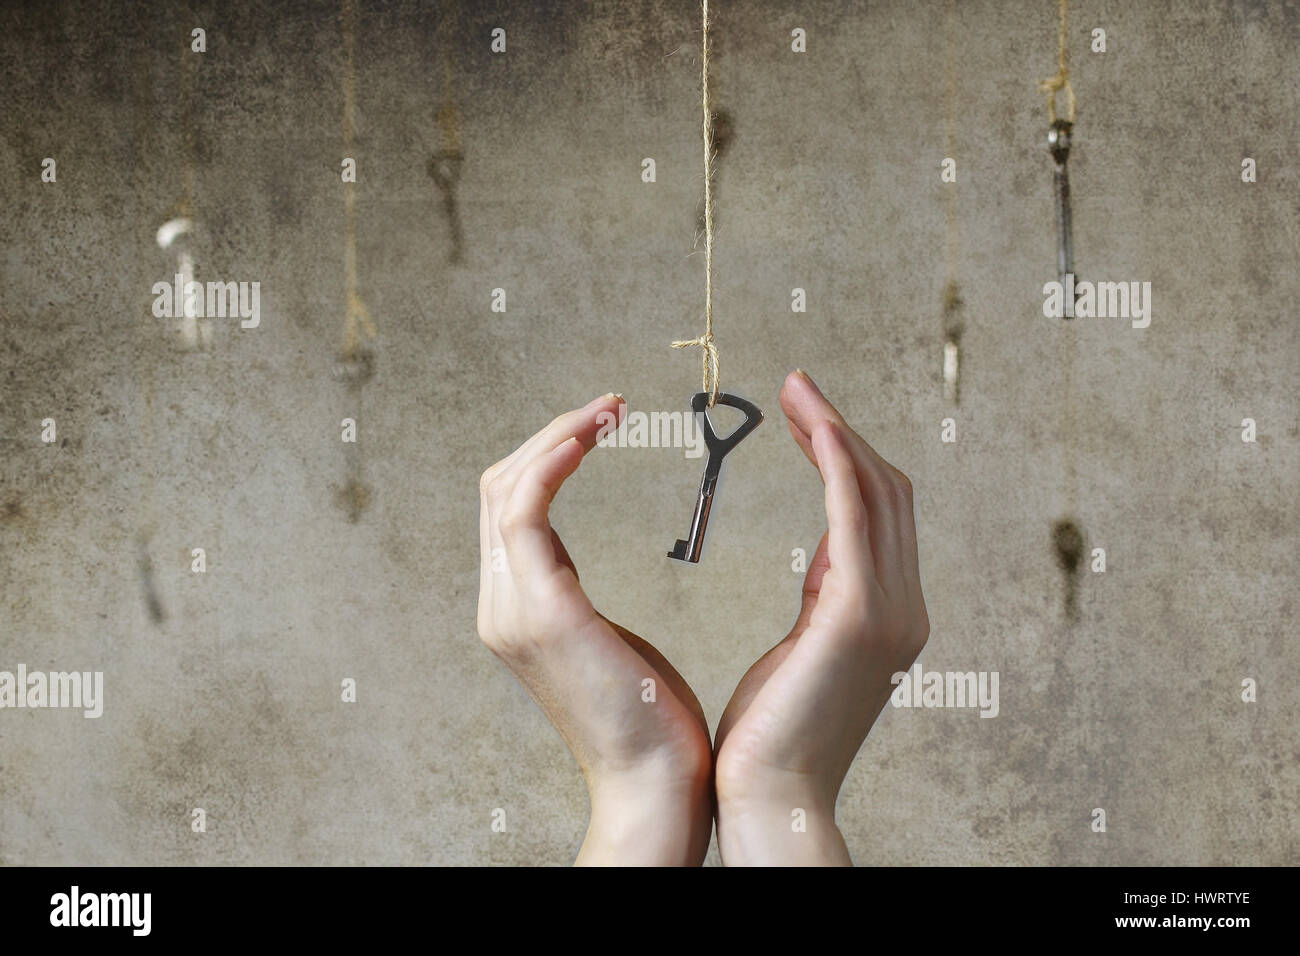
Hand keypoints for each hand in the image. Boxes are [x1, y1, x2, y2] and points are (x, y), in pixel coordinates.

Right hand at [477, 392, 712, 864]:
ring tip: (608, 411)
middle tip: (610, 407)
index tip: (602, 423)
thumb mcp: (605, 638)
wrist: (655, 786)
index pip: (510, 506)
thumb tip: (569, 556)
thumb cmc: (649, 719)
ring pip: (506, 487)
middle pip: (499, 486)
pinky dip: (553, 463)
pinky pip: (526, 511)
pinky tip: (591, 439)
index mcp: (516, 607)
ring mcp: (512, 608)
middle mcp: (500, 603)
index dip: (549, 454)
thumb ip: (574, 593)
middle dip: (550, 434)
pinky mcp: (540, 611)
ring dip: (555, 437)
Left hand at [714, 370, 928, 864]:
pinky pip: (855, 517)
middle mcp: (903, 607)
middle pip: (885, 492)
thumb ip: (824, 600)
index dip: (845, 458)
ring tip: (797, 390)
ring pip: (875, 493)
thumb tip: (824, 555)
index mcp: (889, 615)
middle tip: (798, 387)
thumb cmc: (771, 733)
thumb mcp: (803, 652)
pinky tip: (814, 428)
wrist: (774, 797)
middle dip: (841, 432)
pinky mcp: (859, 616)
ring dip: (835, 433)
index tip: (806, 417)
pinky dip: (837, 464)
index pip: (878, 514)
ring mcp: (890, 611)